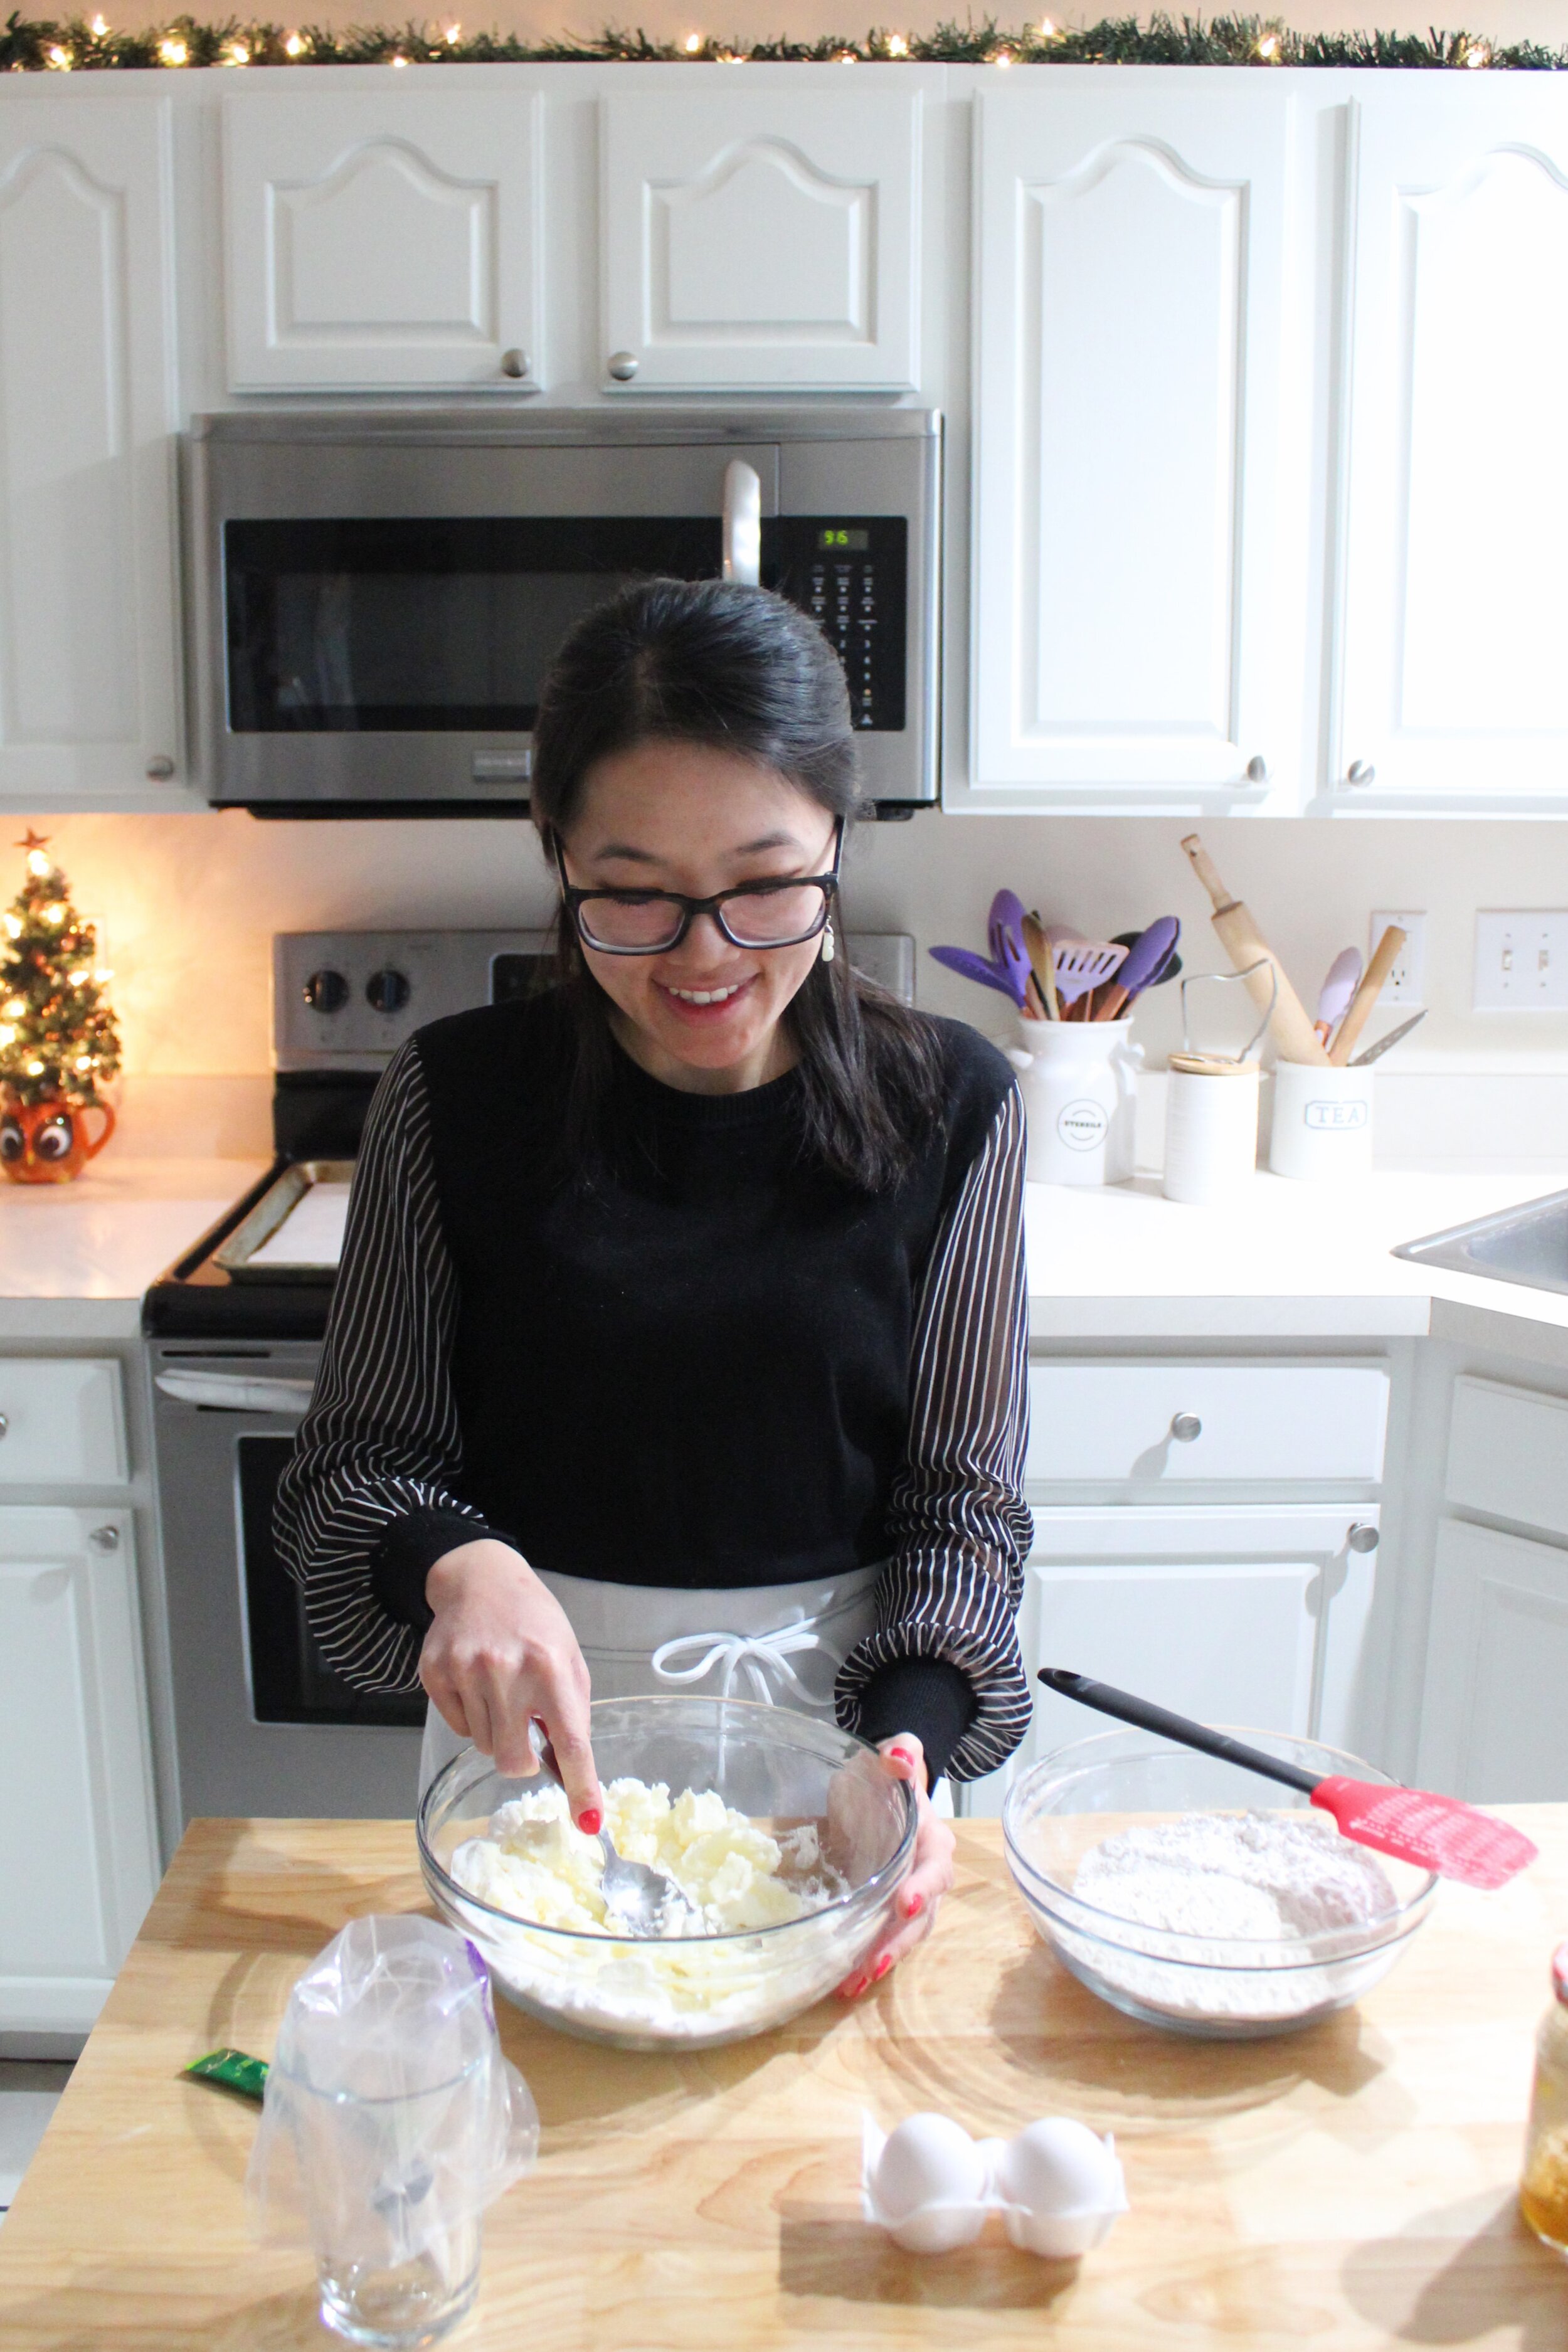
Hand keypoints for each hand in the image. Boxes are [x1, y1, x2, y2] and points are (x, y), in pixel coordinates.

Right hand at [419, 1539, 601, 1829]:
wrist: (481, 1579)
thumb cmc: (533, 1623)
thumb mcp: (567, 1656)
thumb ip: (571, 1709)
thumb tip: (569, 1770)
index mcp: (550, 1666)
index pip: (570, 1740)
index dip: (581, 1786)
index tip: (589, 1822)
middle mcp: (507, 1669)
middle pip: (513, 1759)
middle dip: (522, 1760)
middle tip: (526, 1733)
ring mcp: (466, 1671)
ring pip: (483, 1747)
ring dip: (497, 1732)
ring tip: (501, 1692)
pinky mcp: (435, 1673)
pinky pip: (457, 1728)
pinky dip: (471, 1718)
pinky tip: (476, 1684)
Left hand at [838, 1732, 954, 1997]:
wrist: (882, 1791)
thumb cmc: (887, 1776)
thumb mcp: (889, 1758)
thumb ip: (900, 1751)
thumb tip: (898, 1755)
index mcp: (932, 1839)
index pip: (935, 1867)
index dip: (923, 1886)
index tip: (904, 1904)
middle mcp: (927, 1875)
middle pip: (922, 1915)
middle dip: (898, 1942)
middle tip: (871, 1964)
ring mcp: (910, 1898)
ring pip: (904, 1936)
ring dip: (881, 1960)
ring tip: (851, 1984)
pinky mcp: (888, 1913)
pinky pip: (885, 1940)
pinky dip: (868, 1961)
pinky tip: (845, 1983)